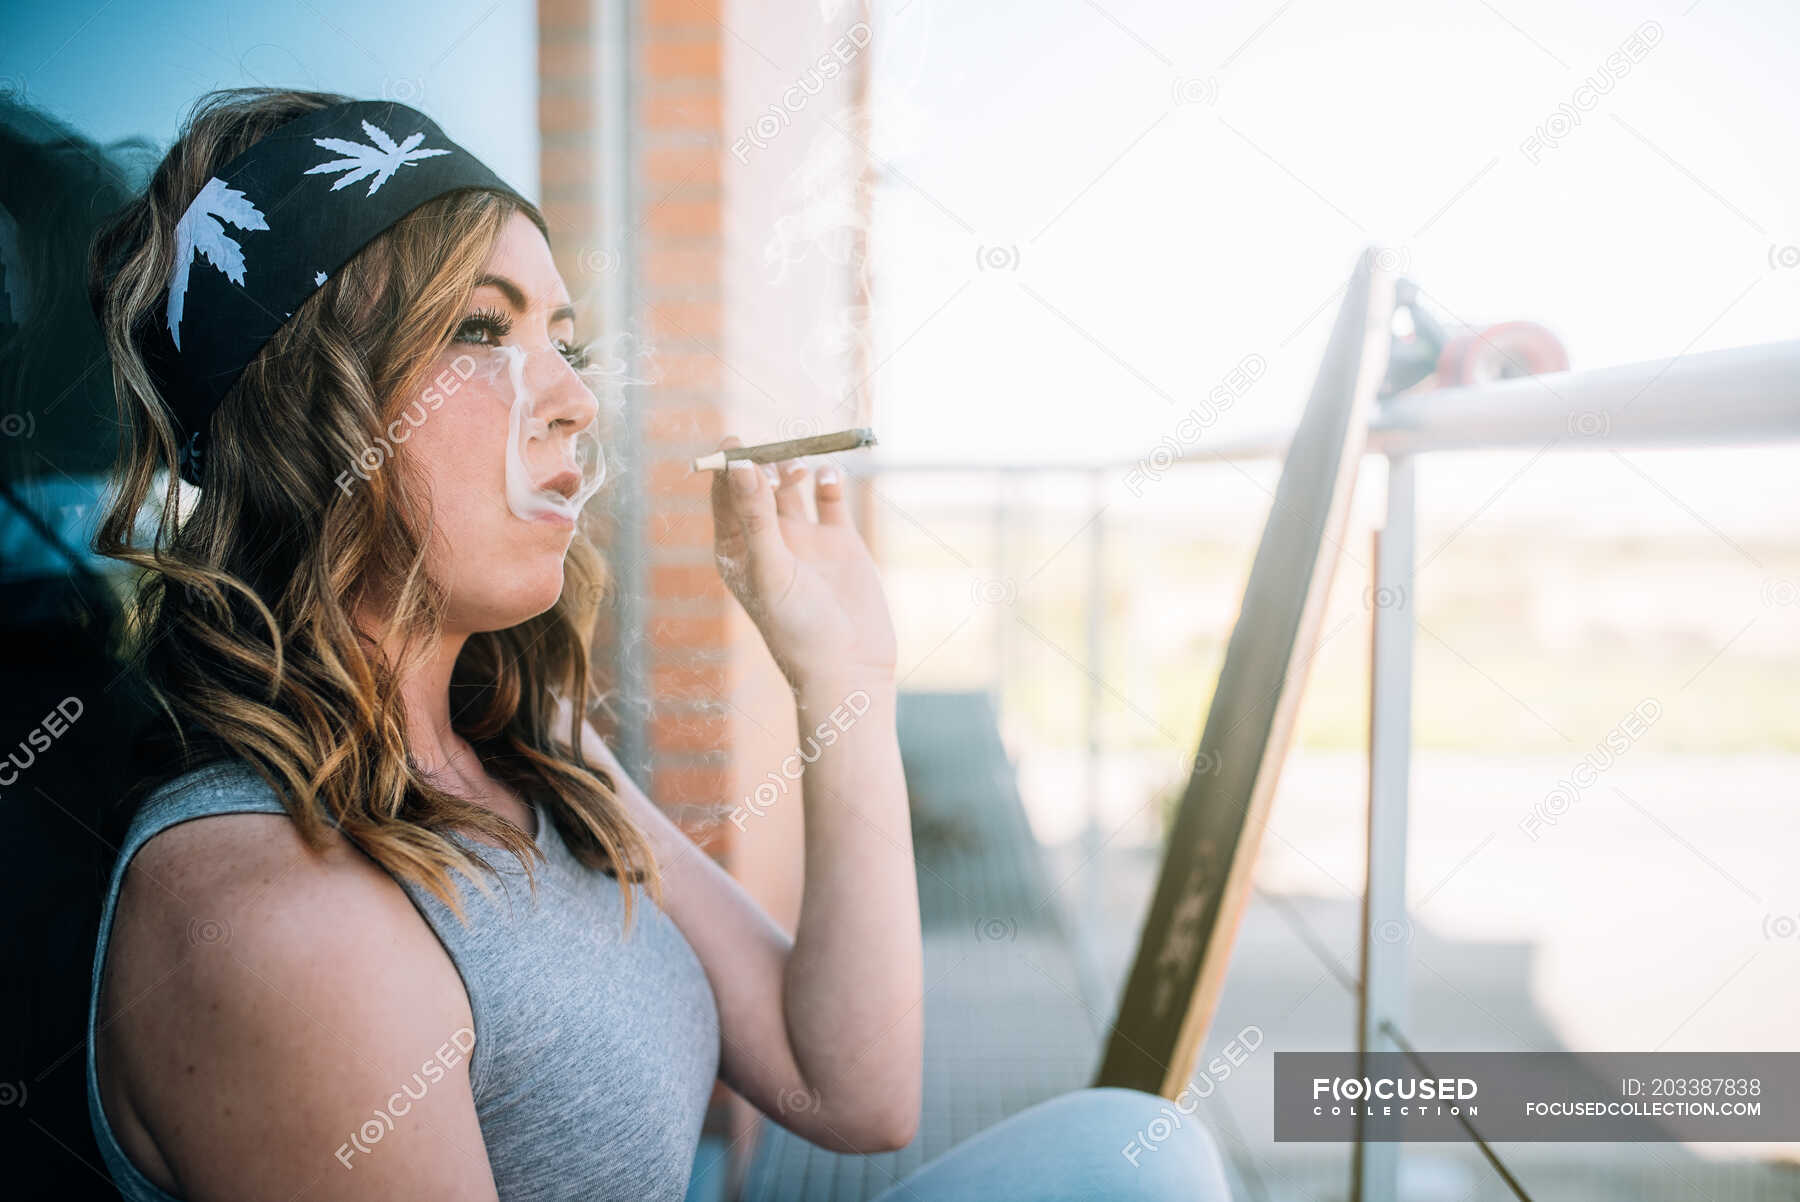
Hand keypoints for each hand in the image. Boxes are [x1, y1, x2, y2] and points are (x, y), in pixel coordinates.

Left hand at [708, 436, 896, 690]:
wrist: (850, 666)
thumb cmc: (798, 629)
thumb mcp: (771, 570)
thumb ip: (756, 517)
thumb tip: (740, 466)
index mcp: (737, 550)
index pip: (726, 496)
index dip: (728, 466)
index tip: (735, 441)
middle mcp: (768, 540)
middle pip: (759, 484)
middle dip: (765, 461)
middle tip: (774, 451)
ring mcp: (804, 539)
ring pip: (793, 487)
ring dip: (793, 468)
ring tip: (797, 469)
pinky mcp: (840, 541)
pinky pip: (830, 499)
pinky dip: (828, 482)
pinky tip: (828, 477)